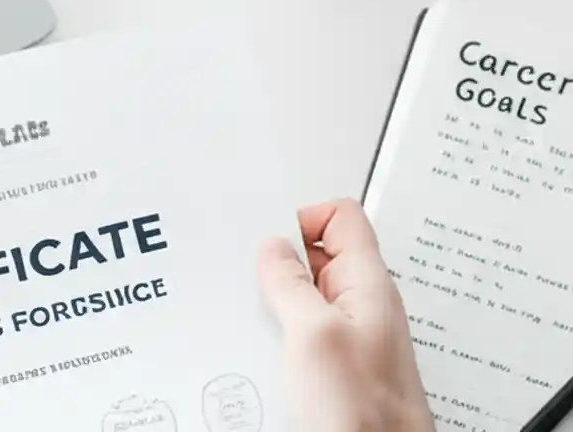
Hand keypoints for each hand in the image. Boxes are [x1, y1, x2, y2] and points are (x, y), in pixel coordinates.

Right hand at [257, 199, 434, 431]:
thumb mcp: (313, 335)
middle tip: (260, 285)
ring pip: (305, 293)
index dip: (303, 218)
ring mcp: (349, 332)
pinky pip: (303, 328)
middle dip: (281, 263)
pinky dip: (280, 331)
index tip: (272, 244)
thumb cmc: (364, 413)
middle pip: (318, 254)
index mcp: (367, 284)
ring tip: (264, 323)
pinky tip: (270, 352)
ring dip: (277, 301)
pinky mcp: (335, 360)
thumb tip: (274, 249)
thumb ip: (291, 284)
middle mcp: (362, 303)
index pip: (341, 217)